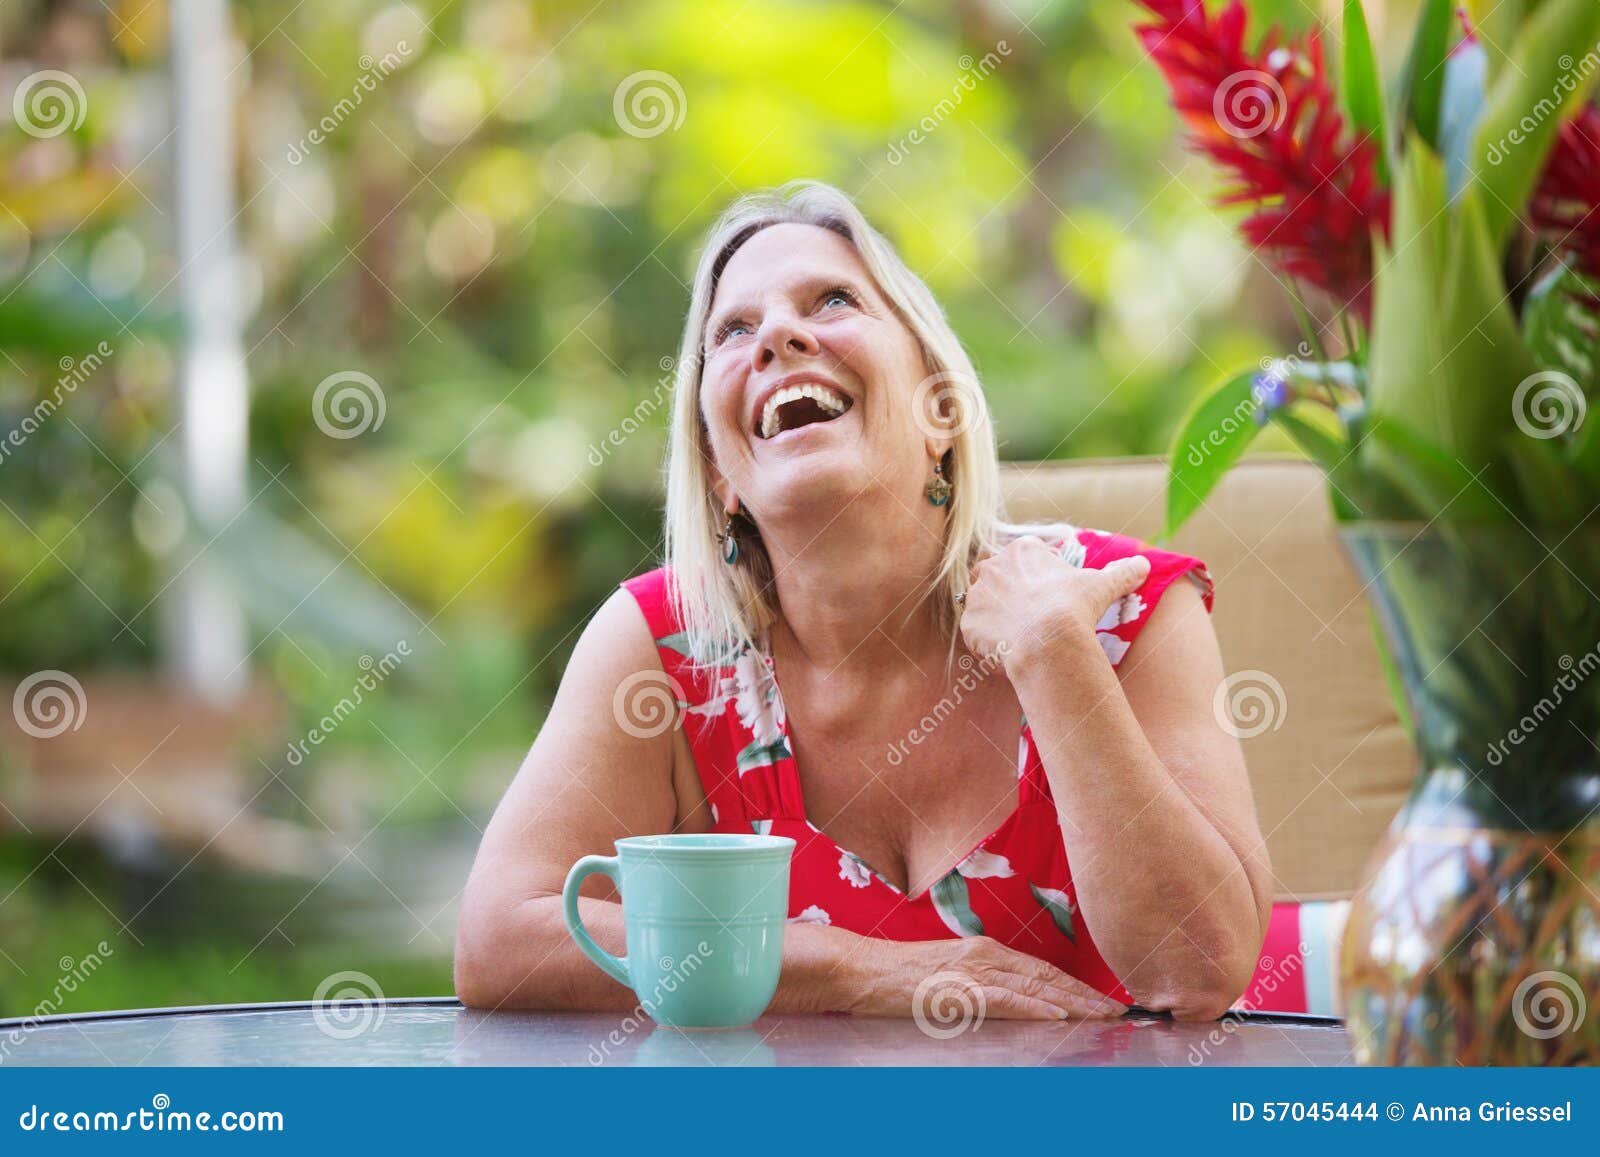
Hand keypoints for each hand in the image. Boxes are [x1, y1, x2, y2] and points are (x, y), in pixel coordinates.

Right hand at [847, 934, 1128, 1019]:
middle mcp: (985, 955)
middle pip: (1047, 976)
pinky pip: (1005, 999)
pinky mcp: (957, 990)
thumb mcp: (949, 974)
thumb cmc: (899, 976)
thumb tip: (1014, 1002)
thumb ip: (981, 984)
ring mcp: (972, 971)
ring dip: (1072, 1003)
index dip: (1076, 985)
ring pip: (1034, 986)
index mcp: (985, 950)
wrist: (860, 968)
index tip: (1103, 1000)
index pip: (1042, 969)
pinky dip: (1034, 1007)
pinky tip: (1057, 1015)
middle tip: (1119, 1010)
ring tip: (1102, 1015)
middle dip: (1086, 995)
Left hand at [958, 536, 1149, 671]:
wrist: (1048, 640)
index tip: (1050, 594)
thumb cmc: (1074, 607)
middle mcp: (993, 567)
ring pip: (983, 603)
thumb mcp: (1102, 585)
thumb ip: (1121, 573)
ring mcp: (977, 596)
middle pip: (997, 577)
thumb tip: (1143, 565)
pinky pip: (975, 632)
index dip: (1037, 576)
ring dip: (996, 616)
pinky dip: (988, 642)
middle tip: (1031, 616)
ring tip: (1019, 635)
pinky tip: (1007, 652)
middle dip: (1010, 593)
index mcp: (1022, 551)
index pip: (1025, 557)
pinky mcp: (968, 624)